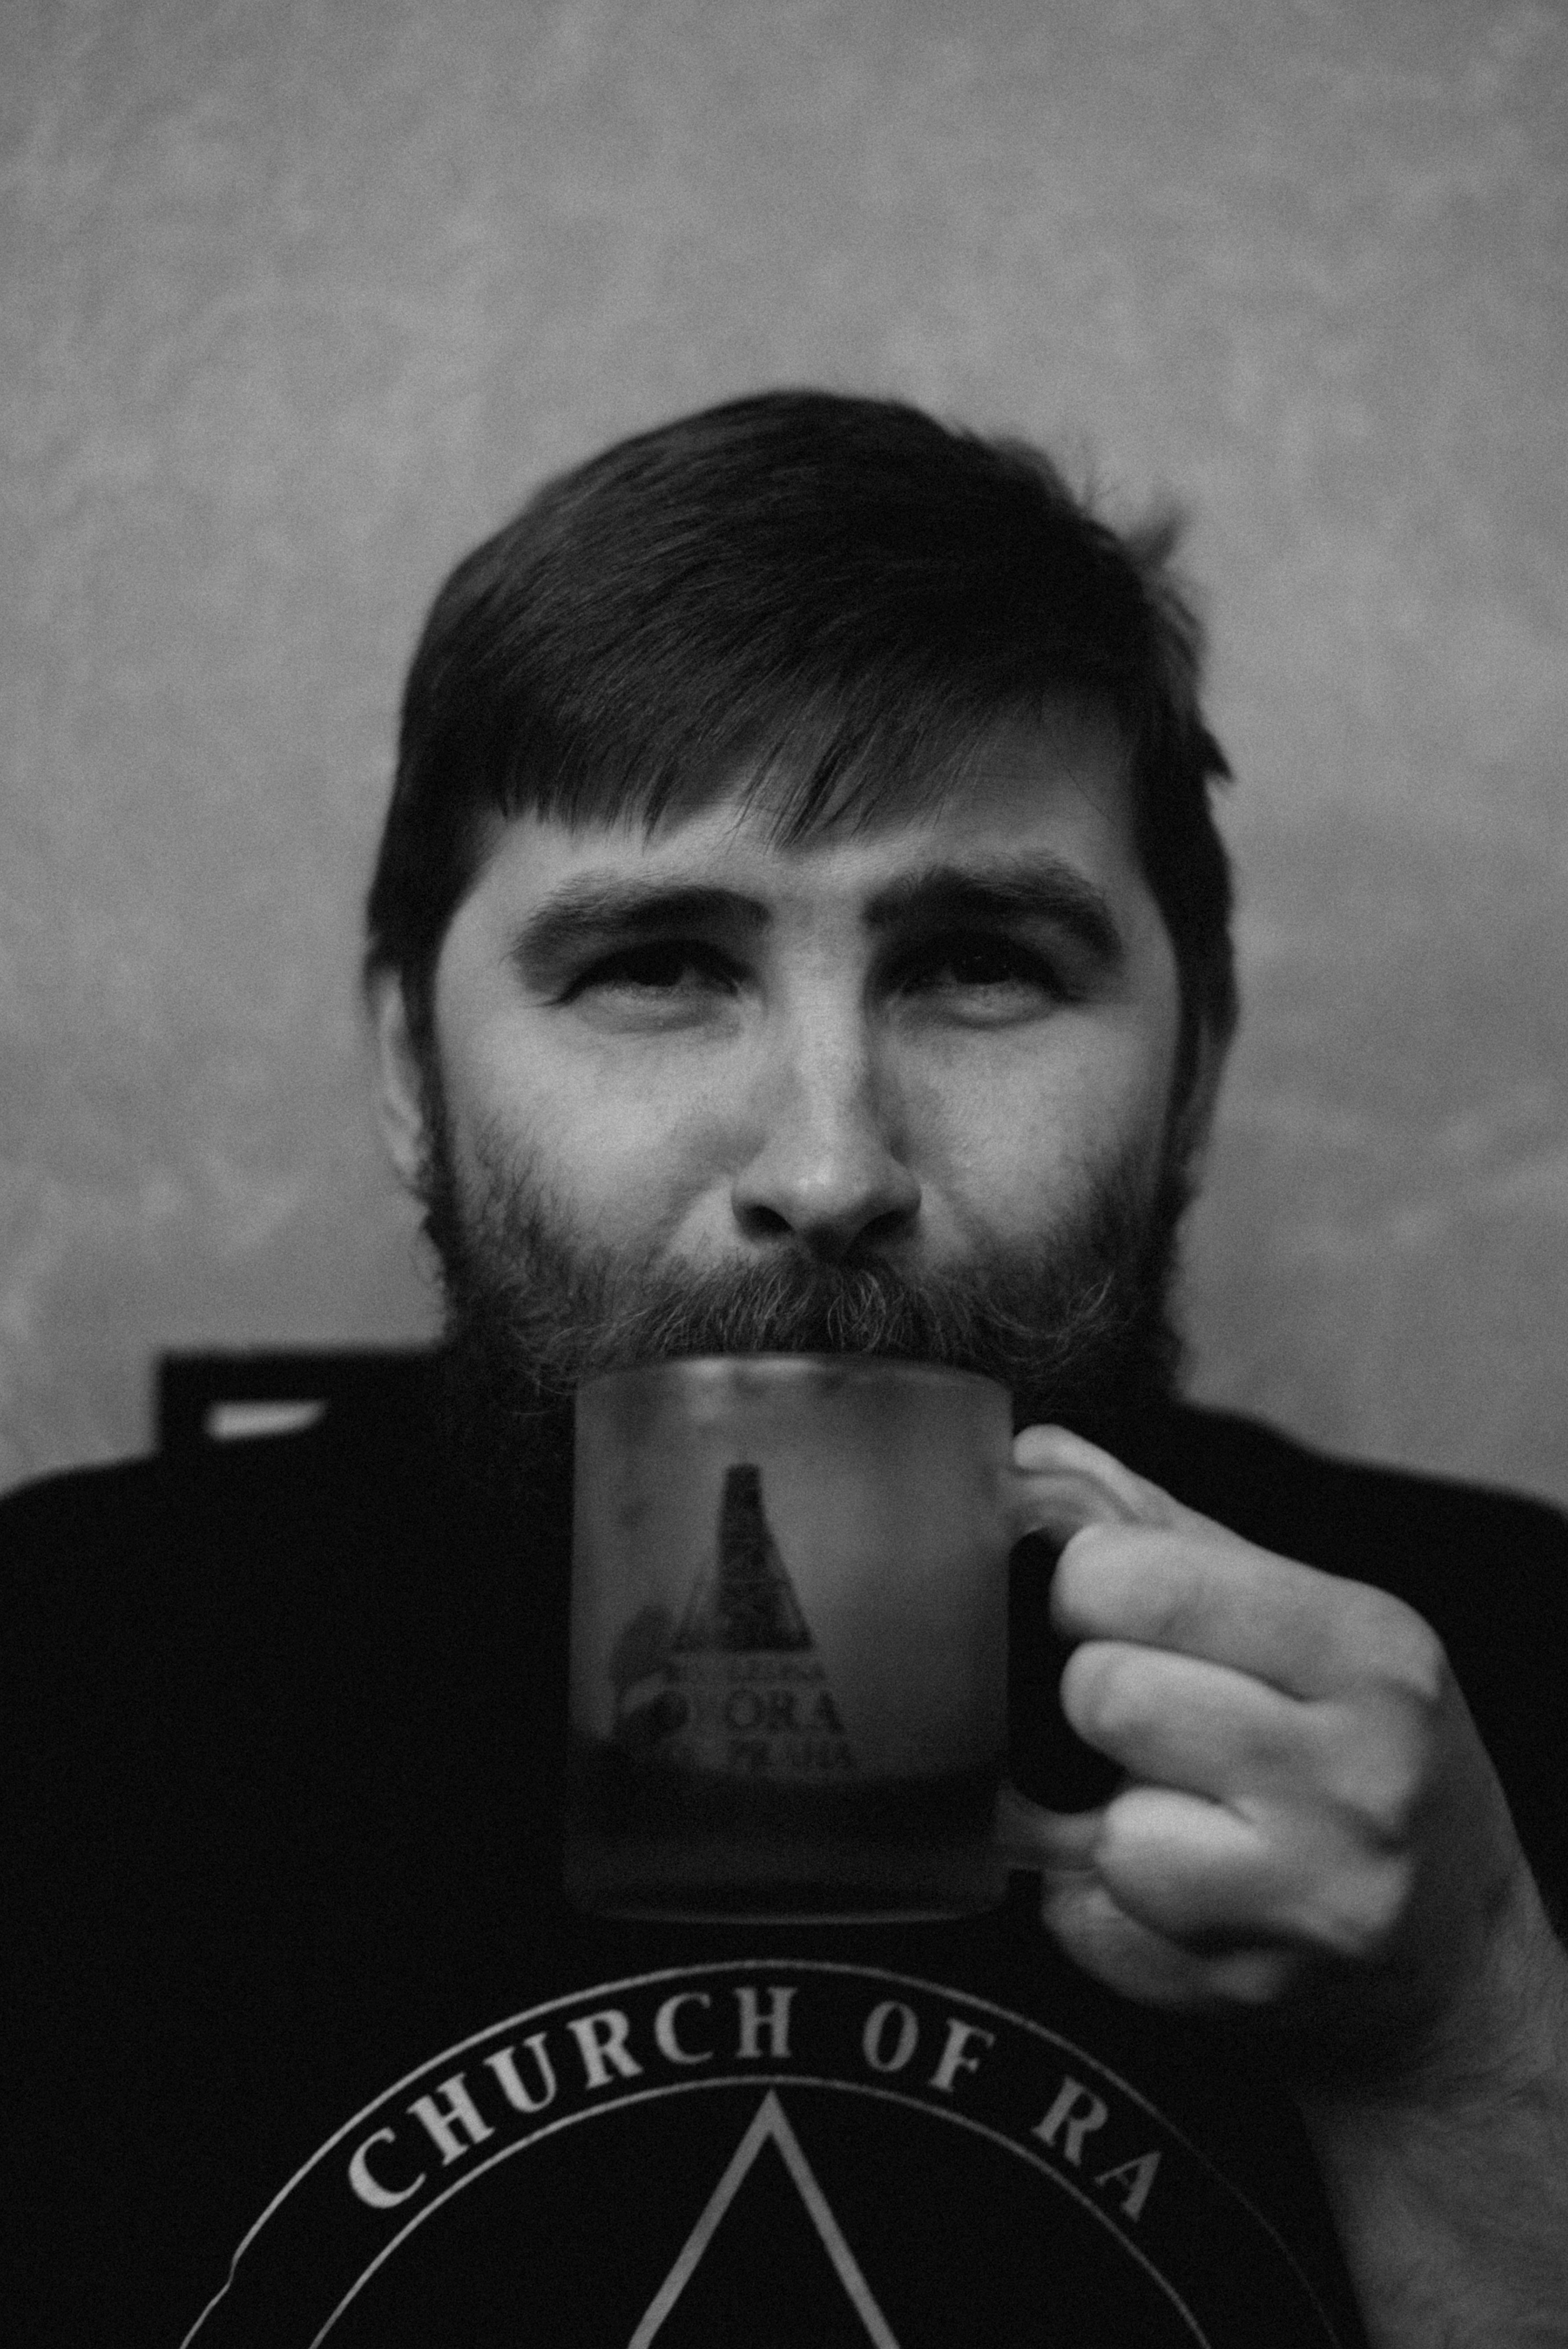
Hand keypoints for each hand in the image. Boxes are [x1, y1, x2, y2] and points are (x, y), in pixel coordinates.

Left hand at [1001, 1425, 1544, 2083]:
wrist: (1455, 1965)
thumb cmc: (1362, 1759)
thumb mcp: (1309, 1622)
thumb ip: (1160, 1528)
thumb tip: (1032, 1459)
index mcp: (1371, 1651)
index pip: (1143, 1578)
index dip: (1086, 1585)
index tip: (1106, 1605)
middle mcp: (1359, 1777)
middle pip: (1105, 1694)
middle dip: (1100, 1700)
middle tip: (1156, 1723)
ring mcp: (1313, 1901)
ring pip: (1104, 1829)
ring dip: (1109, 1817)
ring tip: (1180, 1812)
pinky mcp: (1246, 1993)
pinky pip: (1087, 1924)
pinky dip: (1101, 1905)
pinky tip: (1179, 1891)